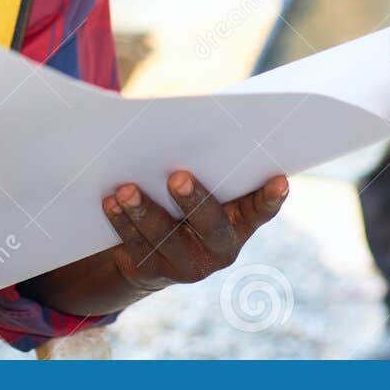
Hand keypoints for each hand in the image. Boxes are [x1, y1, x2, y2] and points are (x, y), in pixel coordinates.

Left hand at [102, 170, 288, 291]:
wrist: (153, 252)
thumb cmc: (185, 200)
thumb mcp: (203, 182)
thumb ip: (207, 163)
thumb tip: (190, 118)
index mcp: (240, 221)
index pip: (260, 210)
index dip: (270, 198)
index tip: (279, 179)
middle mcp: (220, 248)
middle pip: (211, 226)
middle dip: (194, 200)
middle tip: (178, 176)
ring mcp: (186, 264)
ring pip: (166, 237)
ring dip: (145, 211)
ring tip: (126, 189)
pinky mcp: (153, 271)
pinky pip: (136, 245)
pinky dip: (122, 221)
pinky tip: (110, 201)